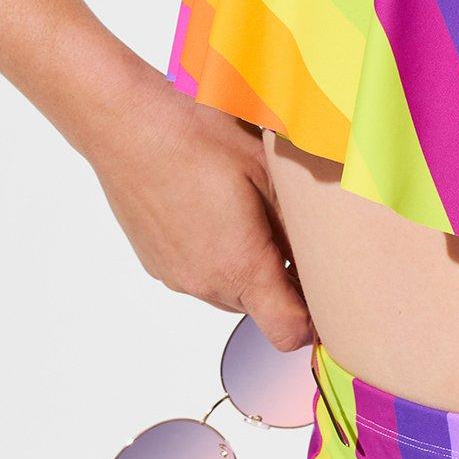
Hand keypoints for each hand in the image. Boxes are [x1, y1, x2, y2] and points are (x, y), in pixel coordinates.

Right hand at [87, 62, 314, 351]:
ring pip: (229, 294)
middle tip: (293, 232)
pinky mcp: (157, 264)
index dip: (314, 321)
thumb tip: (326, 249)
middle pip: (261, 310)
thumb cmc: (200, 139)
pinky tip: (215, 210)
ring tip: (251, 214)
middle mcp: (206, 283)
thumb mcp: (268, 170)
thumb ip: (297, 219)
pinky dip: (215, 258)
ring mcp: (177, 277)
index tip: (327, 292)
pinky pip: (199, 276)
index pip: (289, 332)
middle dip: (283, 283)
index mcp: (242, 266)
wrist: (130, 127)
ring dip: (248, 270)